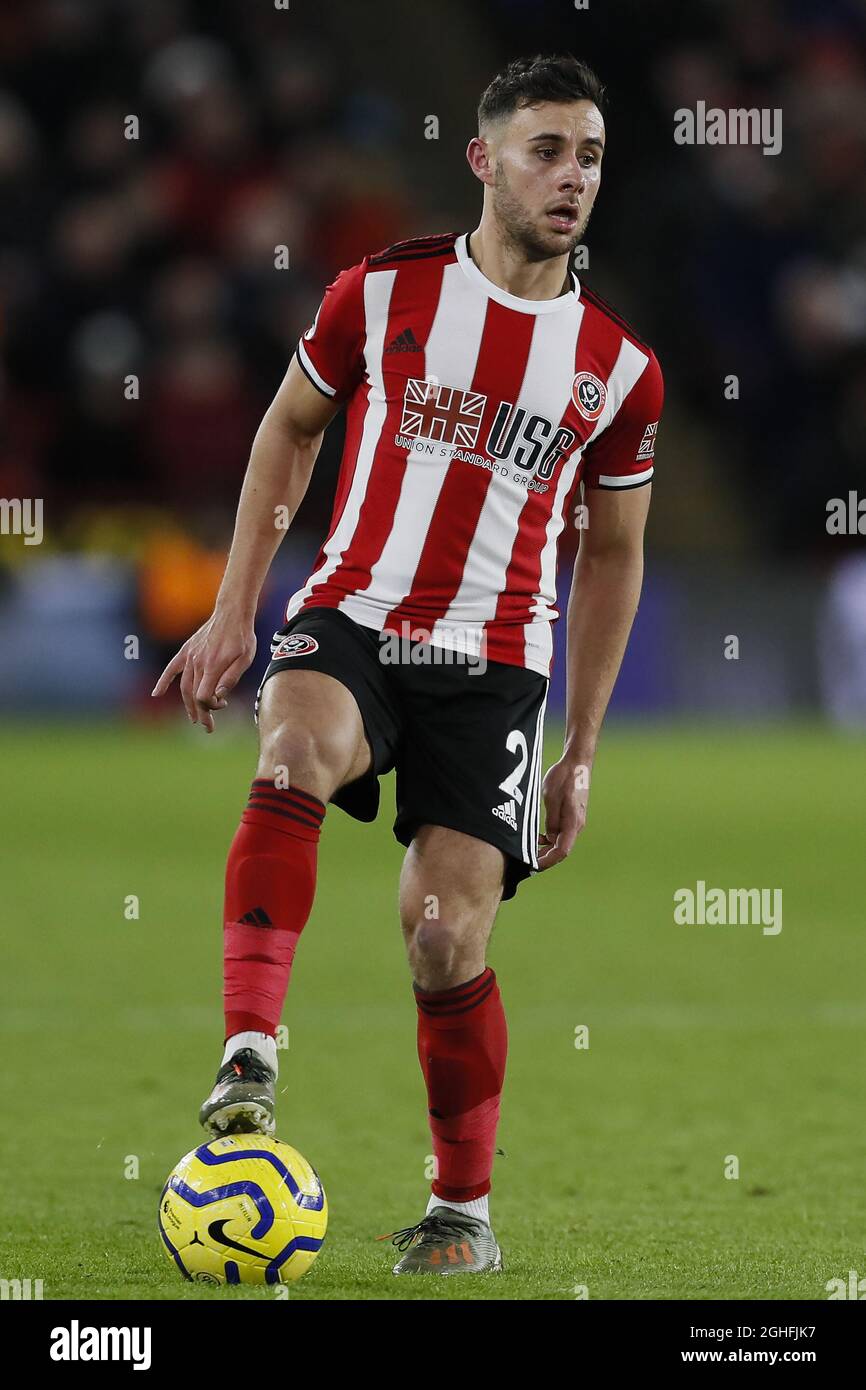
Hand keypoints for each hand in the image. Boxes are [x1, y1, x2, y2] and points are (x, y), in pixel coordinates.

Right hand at [151, 611, 256, 732]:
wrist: (232, 613)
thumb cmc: (242, 637)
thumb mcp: (245, 658)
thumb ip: (231, 678)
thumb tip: (220, 695)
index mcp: (213, 666)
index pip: (204, 696)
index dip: (211, 707)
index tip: (223, 705)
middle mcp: (198, 663)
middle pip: (193, 695)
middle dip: (201, 713)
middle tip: (208, 727)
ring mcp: (190, 657)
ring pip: (184, 686)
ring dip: (188, 704)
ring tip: (194, 718)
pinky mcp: (187, 650)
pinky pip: (172, 668)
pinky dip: (163, 681)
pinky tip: (156, 693)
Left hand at [537, 757, 589, 870]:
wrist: (577, 763)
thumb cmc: (564, 777)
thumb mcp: (551, 798)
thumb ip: (551, 821)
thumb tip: (548, 838)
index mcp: (573, 822)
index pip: (562, 851)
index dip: (547, 861)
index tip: (534, 865)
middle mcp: (577, 825)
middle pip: (562, 850)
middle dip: (546, 858)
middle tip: (528, 861)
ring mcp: (576, 821)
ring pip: (562, 842)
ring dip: (547, 848)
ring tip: (530, 849)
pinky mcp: (572, 816)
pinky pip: (562, 833)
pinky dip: (550, 839)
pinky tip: (539, 836)